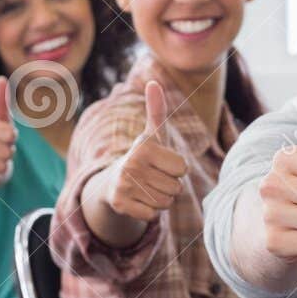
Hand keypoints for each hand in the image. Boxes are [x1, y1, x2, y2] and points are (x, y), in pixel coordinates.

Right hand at [101, 80, 188, 223]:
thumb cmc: (143, 156)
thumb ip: (156, 110)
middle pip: (176, 187)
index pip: (183, 168)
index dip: (176, 168)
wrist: (113, 181)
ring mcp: (124, 186)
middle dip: (169, 185)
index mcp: (145, 147)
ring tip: (146, 187)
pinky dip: (150, 212)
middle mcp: (132, 165)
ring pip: (166, 202)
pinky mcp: (120, 205)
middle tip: (152, 177)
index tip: (160, 163)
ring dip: (161, 198)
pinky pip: (153, 215)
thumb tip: (153, 82)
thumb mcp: (152, 134)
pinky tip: (138, 200)